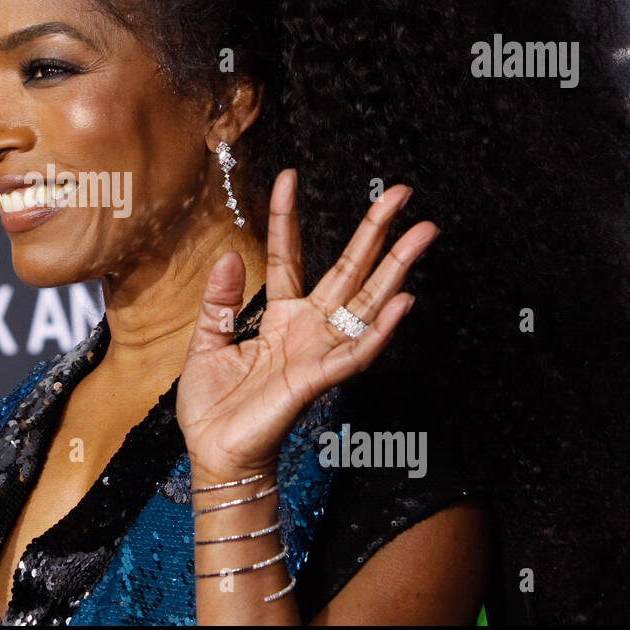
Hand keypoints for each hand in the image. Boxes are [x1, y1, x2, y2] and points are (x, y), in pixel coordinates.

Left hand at [176, 169, 438, 482]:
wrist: (214, 453)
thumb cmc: (214, 406)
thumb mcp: (207, 341)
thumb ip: (221, 300)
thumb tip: (229, 254)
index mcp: (280, 316)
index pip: (288, 254)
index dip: (287, 217)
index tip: (288, 177)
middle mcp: (308, 328)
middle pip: (349, 270)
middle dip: (376, 231)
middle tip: (402, 192)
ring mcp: (318, 351)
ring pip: (366, 302)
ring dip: (397, 268)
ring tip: (422, 232)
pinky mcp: (318, 380)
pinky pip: (356, 352)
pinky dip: (381, 328)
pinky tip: (403, 300)